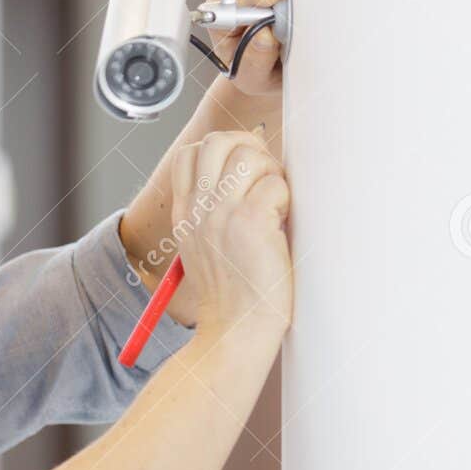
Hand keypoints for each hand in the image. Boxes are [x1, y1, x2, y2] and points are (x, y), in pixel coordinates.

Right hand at [170, 128, 291, 337]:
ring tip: (275, 206)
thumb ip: (215, 208)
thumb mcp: (206, 245)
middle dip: (250, 149)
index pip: (192, 153)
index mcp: (185, 212)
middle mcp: (198, 208)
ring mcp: (220, 213)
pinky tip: (280, 226)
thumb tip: (252, 163)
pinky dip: (285, 200)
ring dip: (271, 174)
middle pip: (218, 141)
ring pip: (249, 156)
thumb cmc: (234, 291)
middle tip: (266, 179)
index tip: (245, 173)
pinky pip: (275, 184)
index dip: (224, 149)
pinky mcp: (249, 222)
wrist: (235, 328)